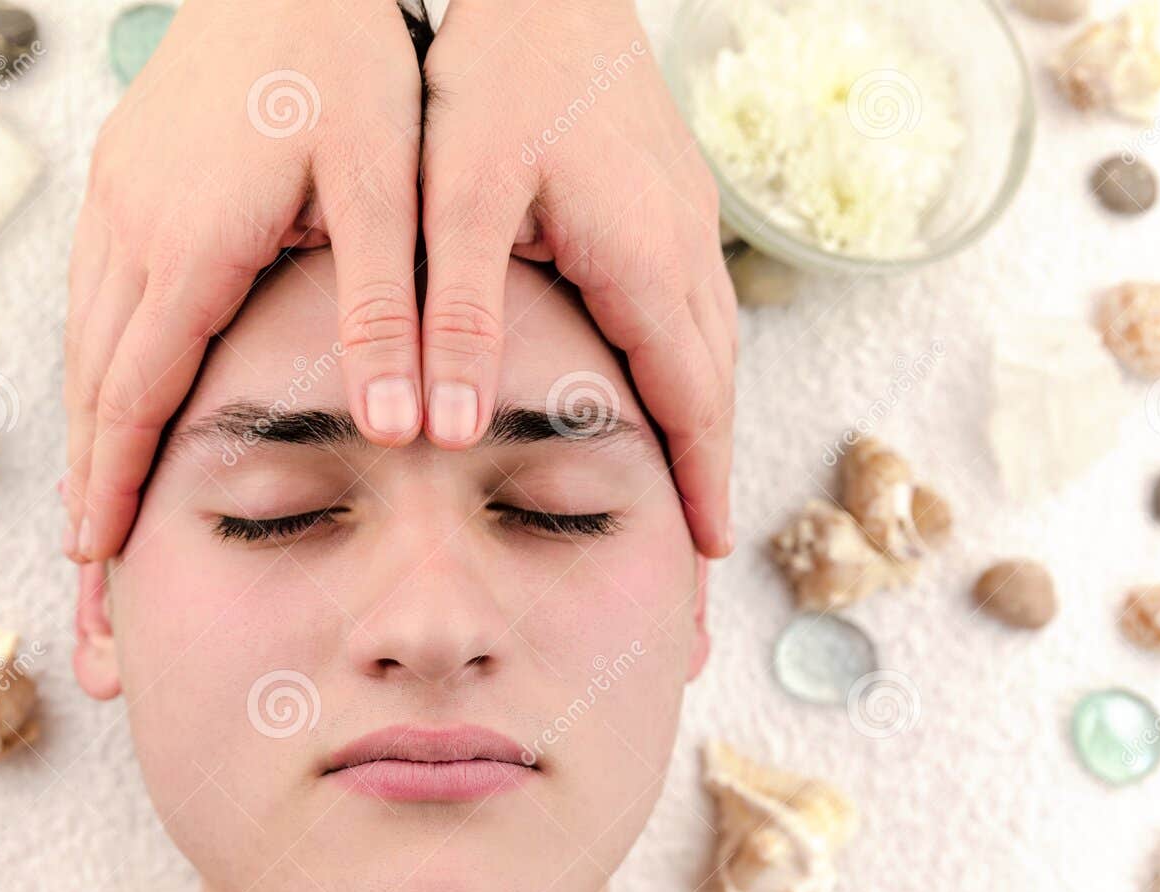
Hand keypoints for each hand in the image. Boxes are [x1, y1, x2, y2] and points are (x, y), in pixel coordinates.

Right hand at [63, 0, 423, 560]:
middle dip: (87, 482)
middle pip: (94, 384)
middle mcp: (132, 228)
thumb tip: (398, 433)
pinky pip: (94, 294)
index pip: (138, 396)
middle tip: (84, 568)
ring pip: (85, 341)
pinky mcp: (124, 175)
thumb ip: (387, 310)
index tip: (100, 559)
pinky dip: (97, 365)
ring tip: (88, 507)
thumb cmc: (346, 60)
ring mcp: (116, 198)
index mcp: (191, 244)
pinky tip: (111, 398)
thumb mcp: (388, 185)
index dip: (117, 484)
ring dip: (85, 430)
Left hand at [420, 0, 736, 555]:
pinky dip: (684, 367)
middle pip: (713, 386)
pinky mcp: (664, 194)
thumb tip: (445, 432)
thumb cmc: (496, 70)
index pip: (689, 402)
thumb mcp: (460, 197)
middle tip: (696, 549)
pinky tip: (652, 386)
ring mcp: (683, 216)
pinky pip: (690, 305)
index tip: (701, 553)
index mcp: (645, 258)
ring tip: (684, 487)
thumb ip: (453, 314)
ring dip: (703, 422)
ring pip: (709, 345)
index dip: (698, 483)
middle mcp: (683, 244)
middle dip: (709, 472)